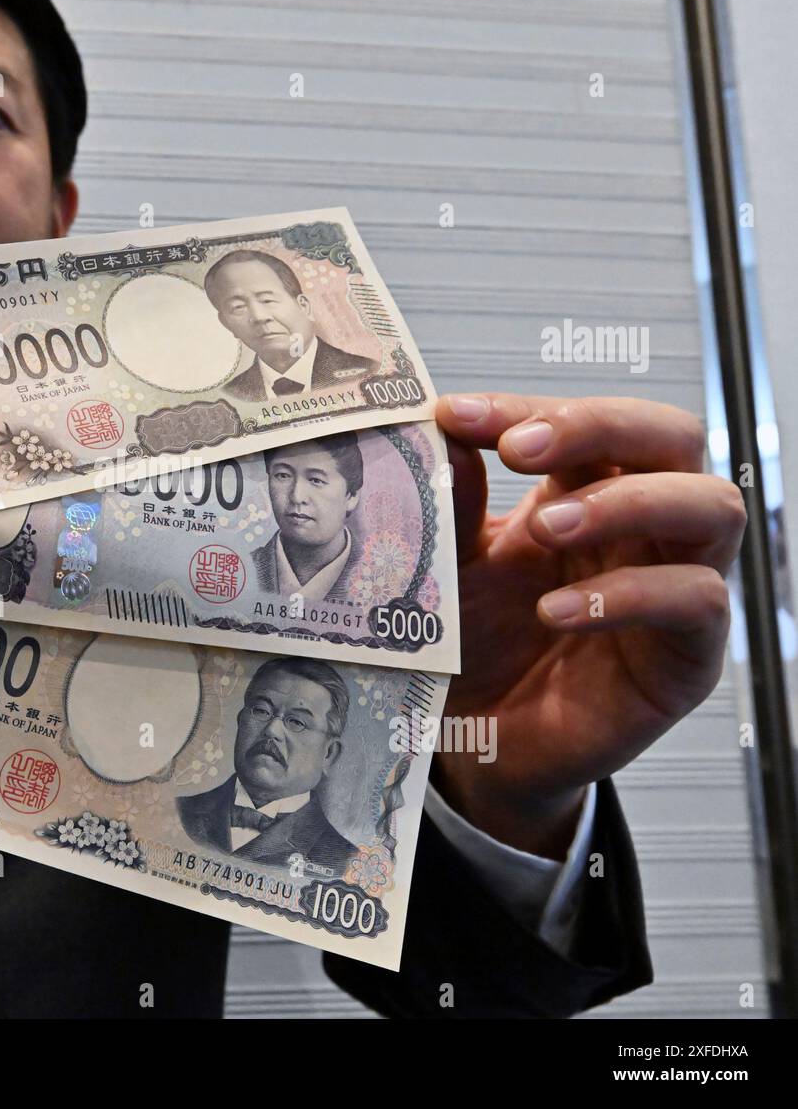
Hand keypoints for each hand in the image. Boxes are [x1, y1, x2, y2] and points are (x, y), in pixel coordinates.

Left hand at [431, 393, 744, 858]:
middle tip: (521, 447)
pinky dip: (629, 596)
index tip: (455, 414)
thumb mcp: (451, 566)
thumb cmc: (476, 646)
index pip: (579, 422)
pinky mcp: (688, 655)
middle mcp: (641, 528)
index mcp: (583, 491)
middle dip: (599, 425)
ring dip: (628, 501)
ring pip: (711, 506)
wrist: (478, 746)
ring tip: (547, 527)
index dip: (522, 408)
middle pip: (671, 437)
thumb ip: (453, 504)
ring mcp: (675, 585)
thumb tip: (443, 432)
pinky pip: (697, 602)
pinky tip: (558, 611)